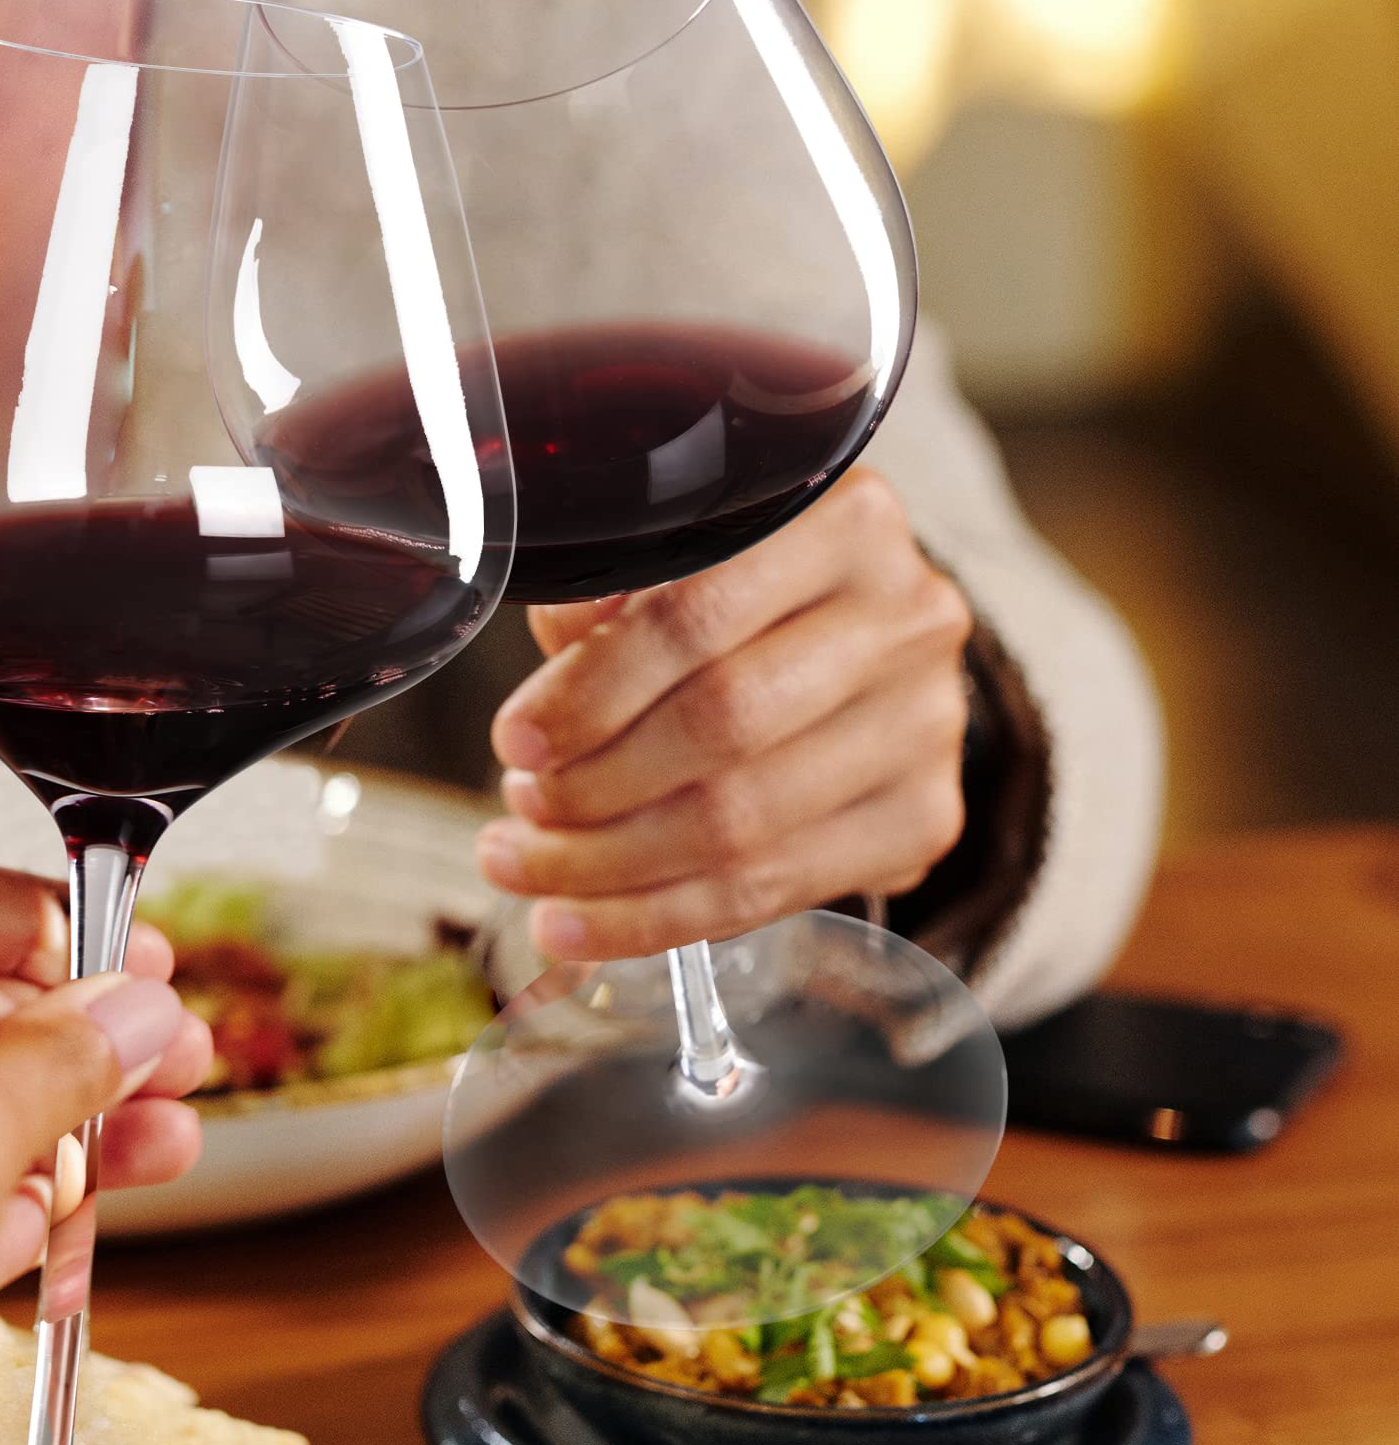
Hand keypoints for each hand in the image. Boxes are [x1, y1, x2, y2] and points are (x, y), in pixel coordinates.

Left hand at [477, 469, 972, 959]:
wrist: (859, 637)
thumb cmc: (738, 589)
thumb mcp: (676, 556)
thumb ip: (611, 596)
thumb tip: (553, 674)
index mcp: (843, 520)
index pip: (695, 615)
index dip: (592, 689)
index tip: (516, 737)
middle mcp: (907, 616)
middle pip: (723, 726)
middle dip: (593, 785)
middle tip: (517, 807)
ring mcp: (929, 722)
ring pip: (743, 825)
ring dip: (607, 866)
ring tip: (522, 866)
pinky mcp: (928, 815)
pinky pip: (775, 890)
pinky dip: (658, 918)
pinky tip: (577, 924)